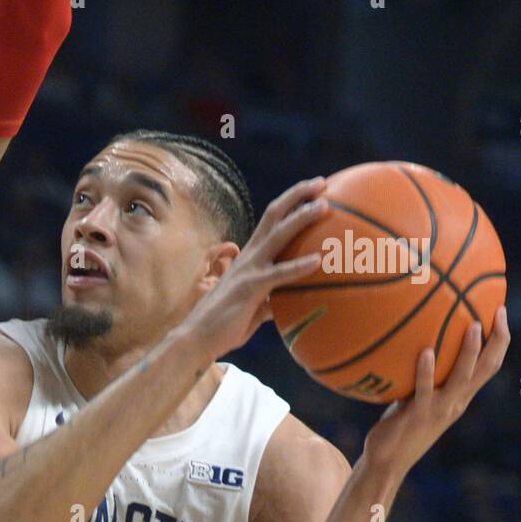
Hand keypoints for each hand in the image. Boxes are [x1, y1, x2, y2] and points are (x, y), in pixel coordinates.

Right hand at [181, 177, 329, 359]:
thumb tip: (289, 301)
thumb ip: (271, 299)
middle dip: (298, 196)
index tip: (313, 191)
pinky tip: (319, 261)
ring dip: (301, 218)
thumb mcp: (253, 308)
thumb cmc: (223, 326)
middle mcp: (248, 257)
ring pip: (278, 235)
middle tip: (321, 183)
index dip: (290, 203)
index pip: (271, 221)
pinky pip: (278, 274)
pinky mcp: (250, 288)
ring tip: (324, 207)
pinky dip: (299, 266)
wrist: (196, 338)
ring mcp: (248, 270)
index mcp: (248, 257)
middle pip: (274, 215)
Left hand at [363, 307, 509, 476]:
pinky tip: (425, 351)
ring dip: (469, 352)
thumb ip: (425, 378)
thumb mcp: (418, 398)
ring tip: (473, 326)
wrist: (388, 462)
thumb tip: (418, 344)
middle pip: (486, 368)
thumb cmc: (400, 426)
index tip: (501, 313)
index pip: (489, 366)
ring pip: (462, 378)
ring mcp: (439, 409)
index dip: (499, 341)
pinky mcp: (418, 415)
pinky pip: (424, 389)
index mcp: (460, 397)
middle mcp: (456, 402)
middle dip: (496, 340)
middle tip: (498, 312)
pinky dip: (426, 370)